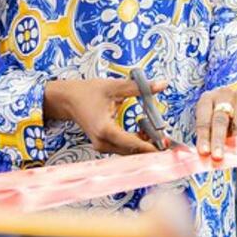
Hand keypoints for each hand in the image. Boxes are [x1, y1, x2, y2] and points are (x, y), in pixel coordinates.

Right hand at [44, 77, 162, 155]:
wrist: (68, 99)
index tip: (164, 146)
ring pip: (128, 152)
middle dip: (150, 146)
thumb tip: (161, 84)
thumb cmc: (88, 92)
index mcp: (104, 129)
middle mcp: (102, 142)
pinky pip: (123, 148)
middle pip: (131, 151)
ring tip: (157, 132)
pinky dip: (135, 143)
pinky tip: (144, 131)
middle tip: (167, 138)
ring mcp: (101, 146)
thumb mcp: (114, 87)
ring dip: (143, 144)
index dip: (149, 146)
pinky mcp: (103, 145)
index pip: (131, 143)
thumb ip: (139, 87)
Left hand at [194, 86, 236, 160]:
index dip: (204, 137)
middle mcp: (224, 95)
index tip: (204, 152)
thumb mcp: (209, 120)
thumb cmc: (218, 115)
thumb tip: (209, 157)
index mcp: (207, 99)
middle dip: (218, 140)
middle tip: (218, 156)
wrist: (235, 99)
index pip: (203, 120)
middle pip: (220, 120)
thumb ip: (209, 136)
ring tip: (235, 155)